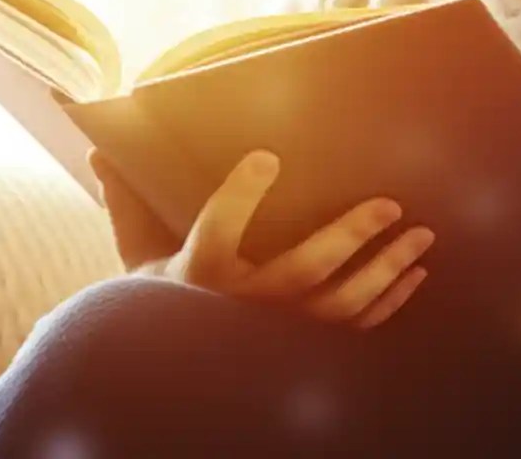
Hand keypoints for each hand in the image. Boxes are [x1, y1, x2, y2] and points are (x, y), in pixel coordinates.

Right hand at [89, 148, 434, 328]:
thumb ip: (126, 203)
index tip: (266, 157)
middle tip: (388, 203)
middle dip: (349, 236)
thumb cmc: (160, 305)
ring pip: (341, 304)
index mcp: (197, 276)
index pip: (216, 232)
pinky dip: (390, 304)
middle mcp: (242, 309)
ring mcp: (279, 336)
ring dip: (387, 269)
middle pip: (301, 272)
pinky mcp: (305, 351)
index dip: (239, 195)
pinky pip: (355, 329)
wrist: (176, 373)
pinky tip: (416, 275)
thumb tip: (98, 147)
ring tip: (422, 235)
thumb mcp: (137, 257)